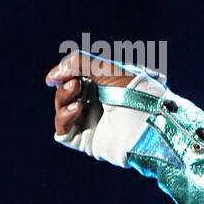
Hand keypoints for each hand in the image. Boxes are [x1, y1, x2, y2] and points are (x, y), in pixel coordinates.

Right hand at [45, 50, 165, 166]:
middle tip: (74, 83)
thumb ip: (79, 63)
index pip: (74, 78)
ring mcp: (92, 122)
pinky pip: (63, 131)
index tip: (58, 75)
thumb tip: (52, 76)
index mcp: (105, 86)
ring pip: (61, 110)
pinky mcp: (87, 140)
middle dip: (65, 86)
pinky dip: (64, 117)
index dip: (64, 75)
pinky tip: (77, 108)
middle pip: (65, 93)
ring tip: (75, 91)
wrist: (150, 121)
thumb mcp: (108, 69)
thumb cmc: (137, 92)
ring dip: (63, 98)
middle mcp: (98, 104)